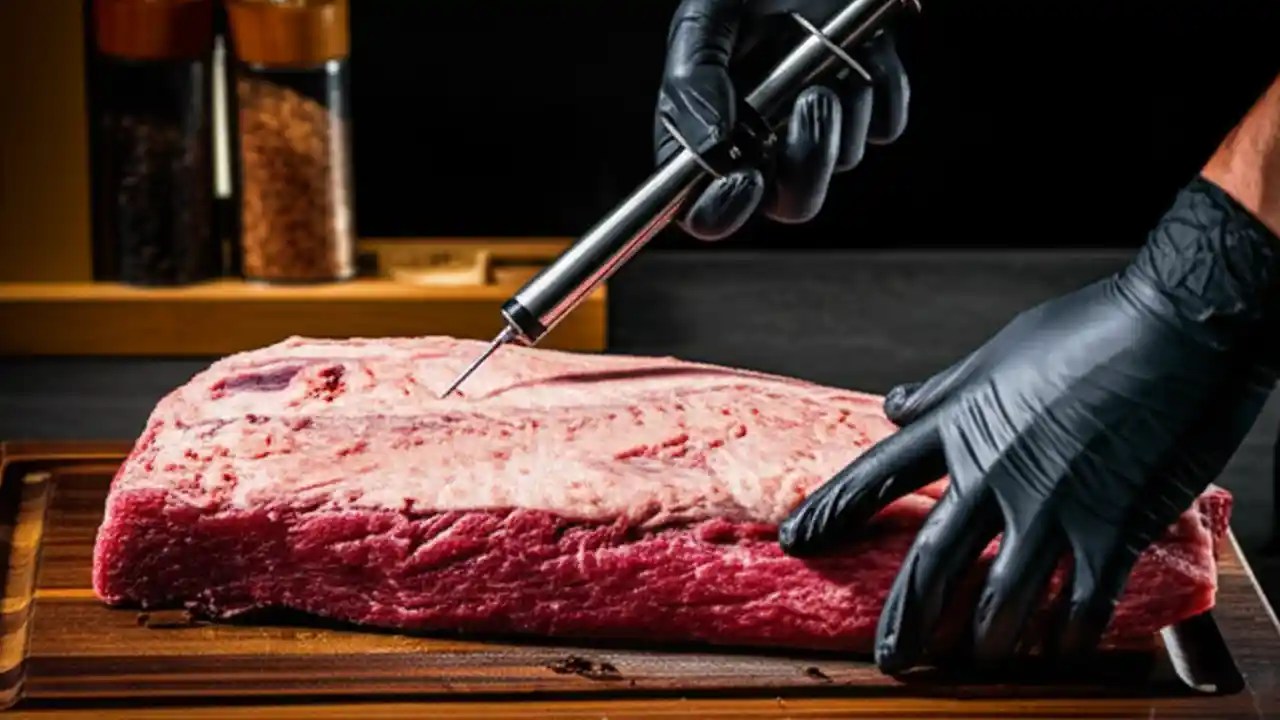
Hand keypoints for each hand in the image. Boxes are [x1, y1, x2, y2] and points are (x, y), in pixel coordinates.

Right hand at [654, 0, 909, 240]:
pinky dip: (879, 87)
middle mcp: (766, 146)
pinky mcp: (867, 109)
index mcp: (710, 139)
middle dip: (808, 162)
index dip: (723, 212)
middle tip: (813, 100)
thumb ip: (693, 82)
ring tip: (830, 52)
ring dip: (843, 110)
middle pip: (791, 203)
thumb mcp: (703, 20)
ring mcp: (818, 130)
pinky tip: (863, 49)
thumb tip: (709, 146)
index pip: (708, 212)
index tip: (743, 180)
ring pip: (842, 160)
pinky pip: (885, 125)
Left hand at [778, 176, 1279, 672]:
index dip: (832, 510)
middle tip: (889, 656)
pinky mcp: (1112, 526)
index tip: (796, 538)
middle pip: (931, 561)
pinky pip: (1080, 602)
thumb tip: (893, 404)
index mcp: (962, 424)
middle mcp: (993, 472)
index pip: (877, 475)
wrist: (1177, 326)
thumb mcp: (998, 353)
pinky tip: (1057, 657)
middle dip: (906, 617)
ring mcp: (1051, 504)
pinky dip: (1066, 639)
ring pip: (1000, 598)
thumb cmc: (1090, 329)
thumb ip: (942, 390)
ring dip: (983, 643)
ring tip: (971, 667)